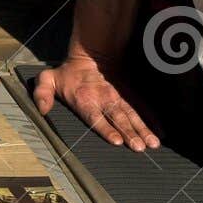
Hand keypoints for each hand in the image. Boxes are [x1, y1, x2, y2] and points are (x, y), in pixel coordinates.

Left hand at [33, 55, 159, 152]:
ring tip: (152, 144)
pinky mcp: (129, 96)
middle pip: (119, 120)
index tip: (117, 141)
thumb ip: (42, 94)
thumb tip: (42, 110)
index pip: (96, 118)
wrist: (93, 54)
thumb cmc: (68, 72)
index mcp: (85, 101)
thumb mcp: (48, 79)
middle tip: (140, 148)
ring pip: (133, 116)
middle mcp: (104, 101)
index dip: (107, 129)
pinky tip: (160, 133)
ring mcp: (119, 99)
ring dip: (143, 130)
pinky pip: (142, 109)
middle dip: (130, 134)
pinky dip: (152, 121)